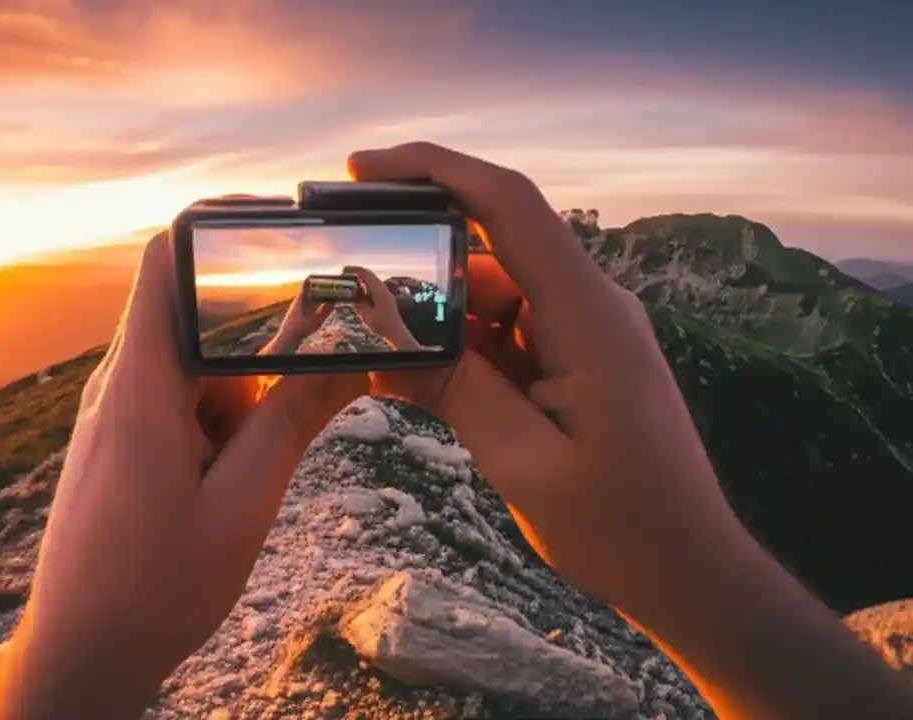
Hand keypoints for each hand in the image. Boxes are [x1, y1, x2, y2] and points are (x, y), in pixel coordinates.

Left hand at [0, 234, 366, 718]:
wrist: (78, 654)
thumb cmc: (151, 590)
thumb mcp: (242, 505)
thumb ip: (293, 422)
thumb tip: (350, 356)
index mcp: (138, 388)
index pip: (165, 263)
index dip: (219, 225)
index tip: (282, 224)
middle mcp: (118, 388)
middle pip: (198, 322)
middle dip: (259, 351)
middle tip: (308, 383)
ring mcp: (117, 417)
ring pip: (195, 371)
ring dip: (242, 404)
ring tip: (256, 470)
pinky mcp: (122, 445)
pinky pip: (181, 407)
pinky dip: (220, 428)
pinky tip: (232, 484)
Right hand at [341, 265, 422, 350]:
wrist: (396, 332)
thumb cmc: (382, 325)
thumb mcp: (366, 315)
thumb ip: (358, 305)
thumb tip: (351, 297)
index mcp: (378, 290)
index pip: (365, 274)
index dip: (354, 270)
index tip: (343, 270)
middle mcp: (383, 288)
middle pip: (369, 275)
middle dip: (356, 273)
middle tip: (344, 275)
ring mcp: (385, 292)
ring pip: (372, 281)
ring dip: (361, 280)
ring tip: (349, 283)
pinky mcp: (386, 298)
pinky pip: (374, 287)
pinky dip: (365, 287)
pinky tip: (358, 293)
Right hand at [350, 142, 912, 719]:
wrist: (688, 567)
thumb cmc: (620, 525)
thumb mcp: (521, 461)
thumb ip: (454, 388)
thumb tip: (382, 344)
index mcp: (588, 317)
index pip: (509, 207)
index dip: (436, 170)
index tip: (364, 168)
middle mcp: (590, 307)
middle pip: (492, 245)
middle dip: (417, 252)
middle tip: (347, 272)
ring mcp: (585, 332)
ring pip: (493, 292)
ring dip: (435, 309)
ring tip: (371, 338)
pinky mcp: (576, 360)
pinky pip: (507, 330)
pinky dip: (460, 344)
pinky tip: (416, 370)